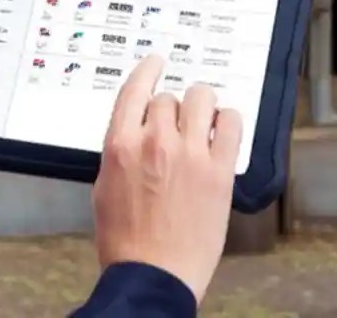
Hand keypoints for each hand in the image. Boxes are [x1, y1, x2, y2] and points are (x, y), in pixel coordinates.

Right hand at [91, 54, 242, 303]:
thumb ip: (120, 153)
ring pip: (201, 99)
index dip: (148, 70)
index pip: (135, 90)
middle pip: (169, 98)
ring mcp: (190, 154)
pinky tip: (224, 128)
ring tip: (203, 120)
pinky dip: (228, 119)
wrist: (153, 275)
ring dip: (201, 106)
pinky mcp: (219, 170)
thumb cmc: (126, 242)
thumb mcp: (105, 189)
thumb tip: (133, 133)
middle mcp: (155, 142)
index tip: (156, 63)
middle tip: (178, 122)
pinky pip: (231, 123)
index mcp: (121, 146)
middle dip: (172, 108)